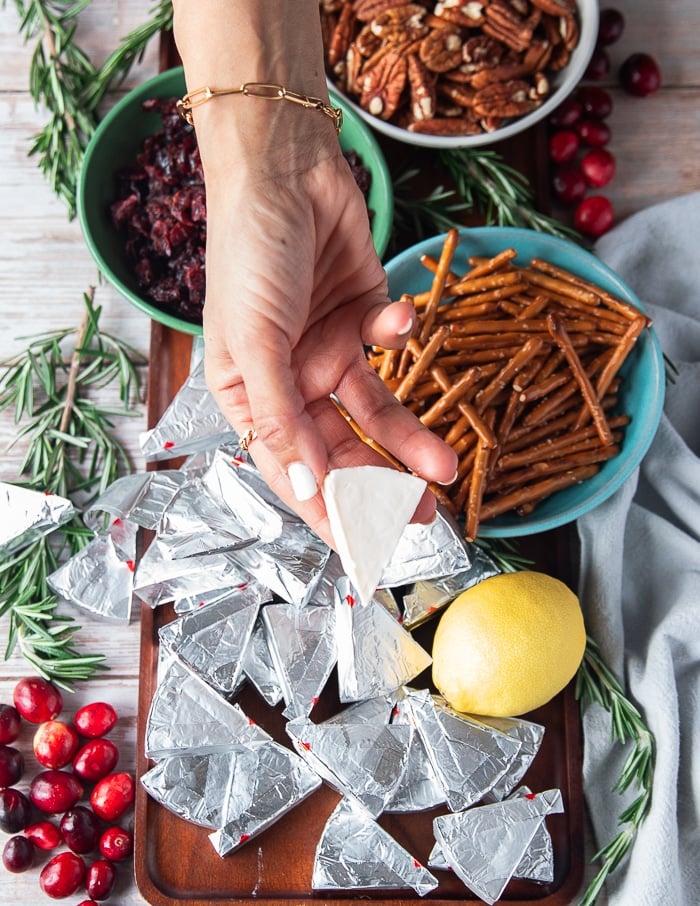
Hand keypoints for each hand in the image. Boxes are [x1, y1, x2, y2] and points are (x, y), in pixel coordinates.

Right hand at [202, 143, 457, 545]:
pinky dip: (398, 337)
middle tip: (423, 517)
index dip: (327, 512)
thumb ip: (280, 418)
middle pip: (341, 449)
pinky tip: (397, 320)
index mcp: (249, 396)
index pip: (291, 470)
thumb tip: (303, 489)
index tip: (363, 551)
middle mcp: (291, 381)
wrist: (284, 166)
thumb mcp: (254, 342)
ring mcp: (329, 350)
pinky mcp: (364, 318)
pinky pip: (387, 346)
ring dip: (410, 437)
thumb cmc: (250, 251)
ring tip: (447, 469)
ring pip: (375, 411)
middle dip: (381, 483)